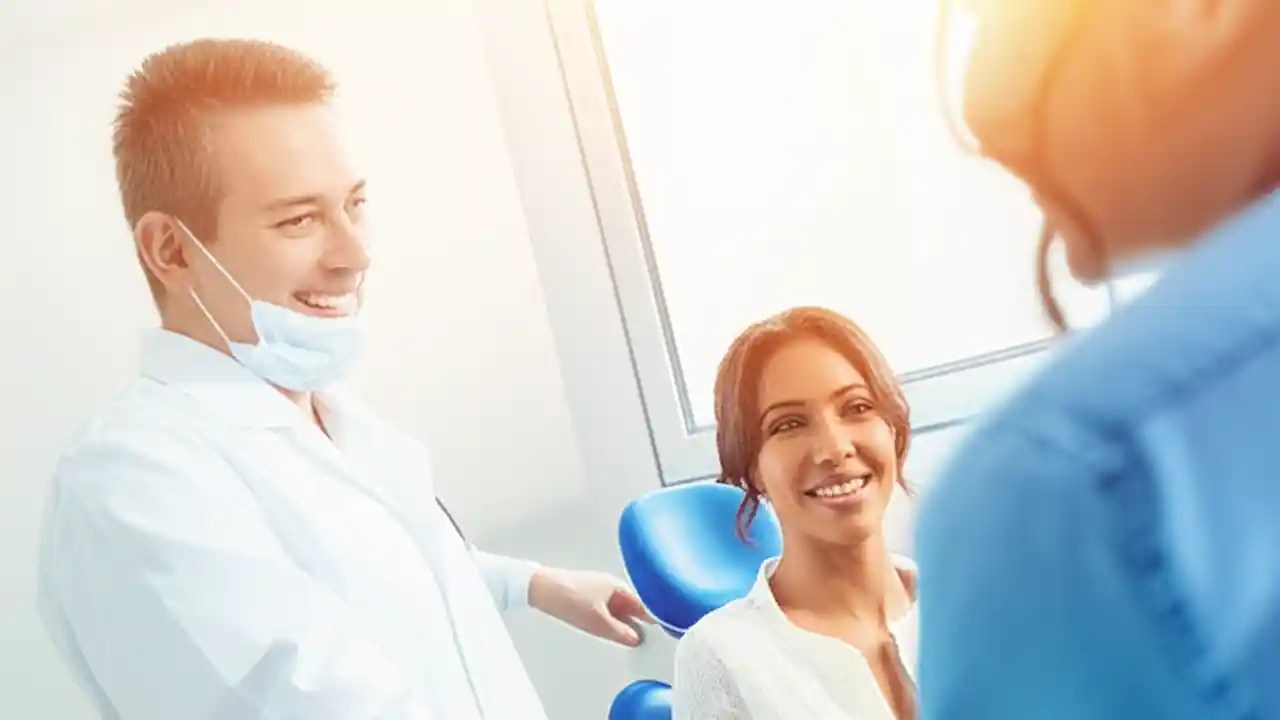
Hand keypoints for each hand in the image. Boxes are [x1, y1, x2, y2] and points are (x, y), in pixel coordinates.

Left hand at [528, 567, 654, 646]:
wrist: (541, 588)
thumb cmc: (570, 598)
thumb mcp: (599, 621)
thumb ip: (620, 632)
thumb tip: (635, 638)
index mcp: (618, 586)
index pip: (642, 604)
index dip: (651, 618)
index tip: (660, 631)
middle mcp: (610, 586)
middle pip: (629, 607)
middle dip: (635, 622)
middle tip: (643, 640)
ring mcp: (597, 590)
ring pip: (616, 610)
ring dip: (620, 623)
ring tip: (624, 638)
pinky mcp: (585, 595)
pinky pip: (603, 609)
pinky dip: (608, 620)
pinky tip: (605, 630)